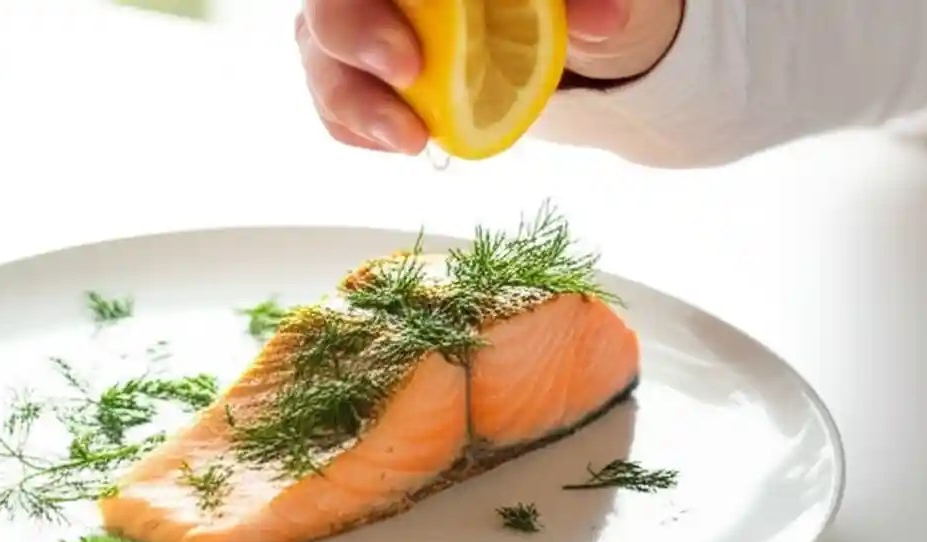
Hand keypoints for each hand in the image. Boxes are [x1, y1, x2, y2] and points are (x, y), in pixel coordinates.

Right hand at [294, 0, 684, 154]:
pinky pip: (331, 103)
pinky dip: (359, 129)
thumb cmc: (540, 1)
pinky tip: (406, 141)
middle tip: (406, 76)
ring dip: (355, 104)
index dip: (372, 12)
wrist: (528, 30)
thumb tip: (608, 20)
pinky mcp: (347, 71)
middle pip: (326, 6)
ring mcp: (350, 25)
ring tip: (410, 140)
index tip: (412, 54)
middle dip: (355, 37)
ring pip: (319, 54)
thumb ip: (580, 0)